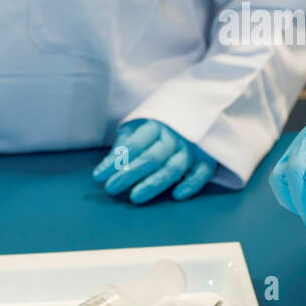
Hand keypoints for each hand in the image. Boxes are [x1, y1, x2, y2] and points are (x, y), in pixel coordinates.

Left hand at [93, 119, 216, 202]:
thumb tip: (106, 169)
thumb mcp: (137, 127)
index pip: (133, 145)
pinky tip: (176, 195)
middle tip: (111, 188)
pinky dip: (191, 184)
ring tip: (135, 197)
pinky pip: (202, 173)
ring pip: (173, 168)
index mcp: (155, 124)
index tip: (99, 177)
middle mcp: (174, 135)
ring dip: (154, 184)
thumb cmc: (158, 126)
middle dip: (129, 174)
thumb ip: (123, 146)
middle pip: (151, 158)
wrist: (195, 109)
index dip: (115, 162)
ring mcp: (192, 147)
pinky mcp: (207, 158)